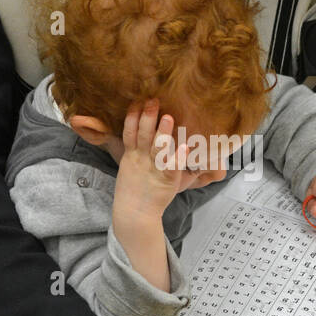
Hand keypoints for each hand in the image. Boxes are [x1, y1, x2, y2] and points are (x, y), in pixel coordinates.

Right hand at [115, 100, 187, 215]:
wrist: (134, 215)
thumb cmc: (135, 190)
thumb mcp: (129, 166)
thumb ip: (134, 148)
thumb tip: (142, 130)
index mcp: (131, 155)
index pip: (129, 132)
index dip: (132, 116)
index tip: (136, 101)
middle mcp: (141, 159)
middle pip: (142, 135)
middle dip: (147, 117)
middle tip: (153, 100)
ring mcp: (152, 169)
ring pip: (157, 148)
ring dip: (162, 133)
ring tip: (169, 117)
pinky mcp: (166, 180)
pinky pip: (172, 167)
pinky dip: (179, 157)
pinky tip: (186, 148)